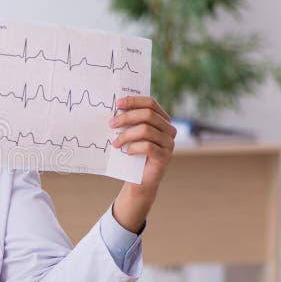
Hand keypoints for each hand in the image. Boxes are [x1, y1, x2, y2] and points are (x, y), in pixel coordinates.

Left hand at [109, 96, 175, 231]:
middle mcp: (169, 130)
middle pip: (148, 115)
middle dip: (126, 117)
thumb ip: (129, 122)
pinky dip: (133, 148)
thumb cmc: (134, 153)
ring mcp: (169, 143)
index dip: (134, 101)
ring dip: (126, 135)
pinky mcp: (165, 157)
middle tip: (111, 123)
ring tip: (115, 143)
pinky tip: (126, 152)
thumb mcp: (131, 135)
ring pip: (146, 130)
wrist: (139, 180)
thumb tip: (115, 108)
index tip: (117, 104)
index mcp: (162, 120)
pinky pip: (148, 147)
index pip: (151, 103)